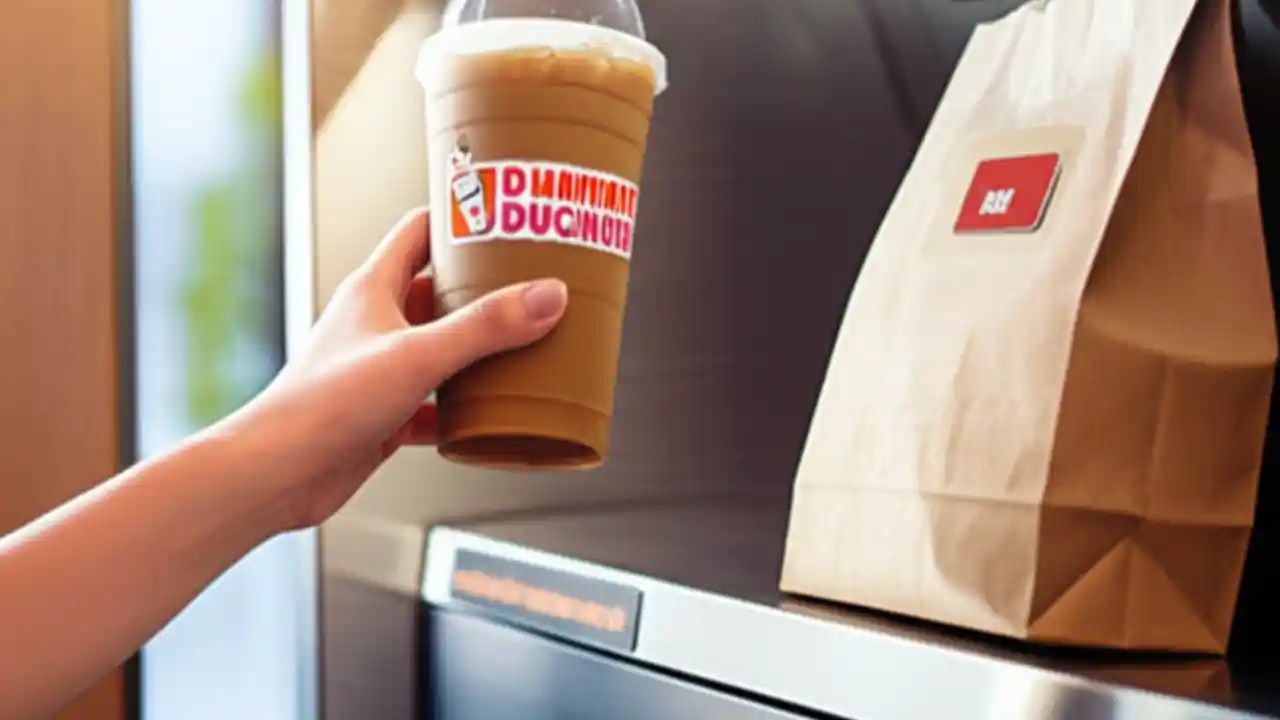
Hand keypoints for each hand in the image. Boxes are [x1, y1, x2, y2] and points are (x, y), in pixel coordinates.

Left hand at [236, 208, 566, 529]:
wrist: (278, 474)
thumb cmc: (324, 405)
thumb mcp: (418, 356)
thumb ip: (485, 326)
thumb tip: (546, 295)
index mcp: (373, 289)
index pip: (421, 232)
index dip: (462, 220)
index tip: (506, 220)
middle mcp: (374, 323)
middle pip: (438, 291)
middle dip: (484, 290)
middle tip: (530, 288)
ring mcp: (378, 369)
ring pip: (439, 348)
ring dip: (477, 350)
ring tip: (523, 348)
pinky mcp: (383, 413)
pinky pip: (434, 402)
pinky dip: (463, 408)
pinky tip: (488, 415)